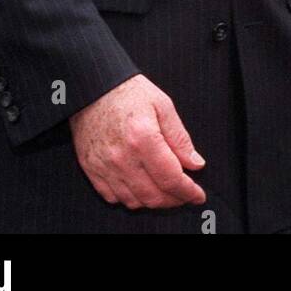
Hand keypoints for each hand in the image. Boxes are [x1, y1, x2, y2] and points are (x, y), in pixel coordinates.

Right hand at [70, 74, 206, 209]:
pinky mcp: (91, 169)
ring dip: (154, 201)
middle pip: (153, 195)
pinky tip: (142, 188)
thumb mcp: (163, 106)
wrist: (93, 89)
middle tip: (185, 194)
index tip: (198, 195)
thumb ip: (180, 138)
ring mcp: (104, 166)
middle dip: (174, 200)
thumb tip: (195, 164)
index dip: (188, 191)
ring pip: (133, 201)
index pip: (170, 178)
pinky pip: (112, 197)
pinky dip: (131, 198)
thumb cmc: (130, 93)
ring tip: (167, 192)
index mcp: (143, 138)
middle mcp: (122, 157)